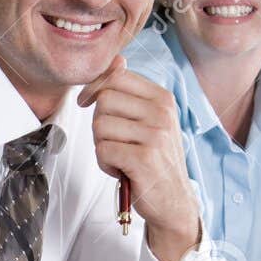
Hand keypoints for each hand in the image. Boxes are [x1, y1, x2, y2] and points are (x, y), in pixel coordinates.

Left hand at [77, 55, 199, 260]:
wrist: (174, 201)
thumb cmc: (155, 160)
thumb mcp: (150, 121)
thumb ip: (131, 93)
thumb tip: (116, 60)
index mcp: (163, 99)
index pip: (116, 77)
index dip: (94, 88)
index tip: (86, 102)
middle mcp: (162, 113)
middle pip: (104, 100)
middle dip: (99, 123)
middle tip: (113, 141)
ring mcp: (155, 135)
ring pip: (100, 126)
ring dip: (101, 147)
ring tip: (119, 158)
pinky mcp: (144, 158)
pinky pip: (103, 150)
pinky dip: (105, 164)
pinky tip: (121, 170)